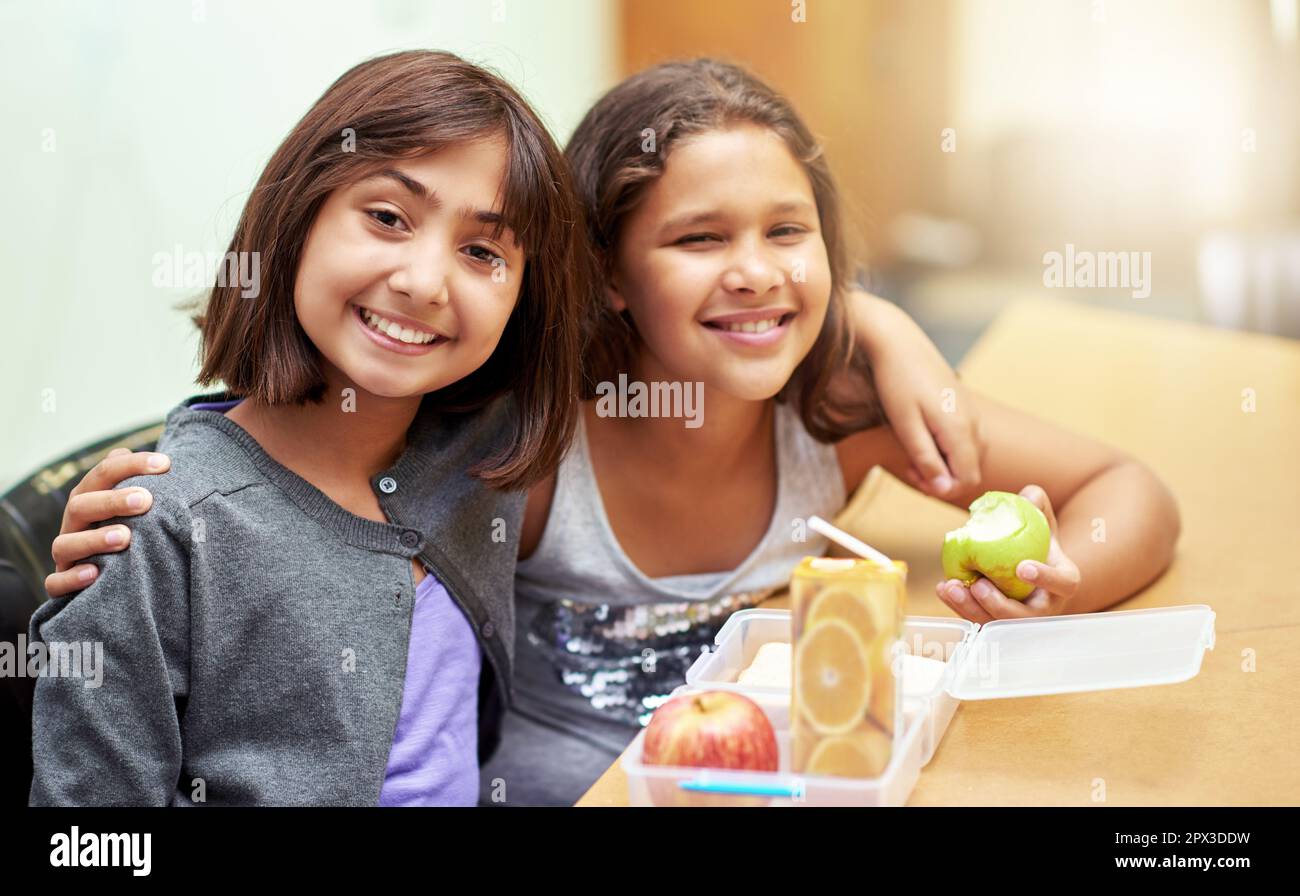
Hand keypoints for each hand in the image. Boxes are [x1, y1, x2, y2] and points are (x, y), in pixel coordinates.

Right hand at [44, 447, 169, 597]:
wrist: (112, 576)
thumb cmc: (130, 530)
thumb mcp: (137, 506)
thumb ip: (143, 484)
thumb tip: (161, 460)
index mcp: (91, 497)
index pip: (104, 473)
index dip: (133, 465)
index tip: (166, 464)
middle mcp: (74, 523)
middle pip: (81, 505)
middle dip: (112, 501)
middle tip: (145, 500)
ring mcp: (66, 554)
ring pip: (64, 544)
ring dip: (93, 540)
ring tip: (124, 538)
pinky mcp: (61, 584)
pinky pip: (55, 583)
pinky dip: (71, 578)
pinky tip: (94, 573)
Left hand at [851, 291, 983, 496]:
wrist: (899, 342)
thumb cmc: (897, 383)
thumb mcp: (905, 426)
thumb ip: (926, 459)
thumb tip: (943, 489)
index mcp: (961, 430)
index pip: (967, 481)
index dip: (941, 489)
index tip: (913, 475)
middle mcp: (974, 423)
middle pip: (969, 471)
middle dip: (941, 478)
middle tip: (909, 465)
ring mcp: (972, 413)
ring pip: (967, 456)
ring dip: (942, 463)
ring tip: (913, 450)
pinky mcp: (964, 406)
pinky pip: (964, 440)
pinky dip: (946, 448)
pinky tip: (922, 435)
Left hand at [934, 484, 1079, 621]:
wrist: (1029, 568)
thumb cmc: (1038, 544)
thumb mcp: (1042, 525)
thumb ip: (1038, 507)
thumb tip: (1028, 495)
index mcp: (1062, 583)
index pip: (1062, 584)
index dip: (1045, 578)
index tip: (1022, 568)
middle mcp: (1043, 608)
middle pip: (1023, 617)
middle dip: (999, 605)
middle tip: (978, 585)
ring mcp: (1018, 619)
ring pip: (995, 622)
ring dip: (970, 608)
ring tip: (951, 586)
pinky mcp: (995, 621)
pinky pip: (977, 618)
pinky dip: (958, 606)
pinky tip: (944, 588)